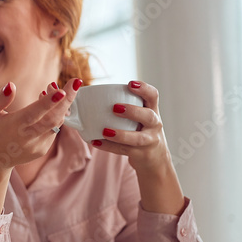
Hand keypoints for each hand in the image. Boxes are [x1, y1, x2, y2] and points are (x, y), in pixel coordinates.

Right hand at [0, 79, 81, 212]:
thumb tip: (12, 86)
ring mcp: (37, 146)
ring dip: (61, 105)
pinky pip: (54, 129)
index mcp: (12, 127)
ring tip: (56, 89)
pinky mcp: (42, 149)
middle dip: (67, 99)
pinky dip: (55, 115)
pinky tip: (48, 105)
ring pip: (57, 123)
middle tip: (76, 82)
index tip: (60, 91)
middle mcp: (27, 138)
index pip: (33, 114)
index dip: (47, 102)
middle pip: (53, 119)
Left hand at [94, 80, 184, 215]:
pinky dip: (109, 147)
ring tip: (105, 131)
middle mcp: (154, 124)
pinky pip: (124, 151)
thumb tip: (87, 97)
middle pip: (148, 116)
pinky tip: (96, 142)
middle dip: (133, 111)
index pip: (153, 96)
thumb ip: (124, 106)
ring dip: (121, 134)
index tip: (130, 84)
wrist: (155, 158)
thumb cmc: (140, 131)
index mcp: (152, 111)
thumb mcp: (139, 117)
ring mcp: (150, 141)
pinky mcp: (141, 154)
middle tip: (115, 107)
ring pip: (138, 138)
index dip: (144, 89)